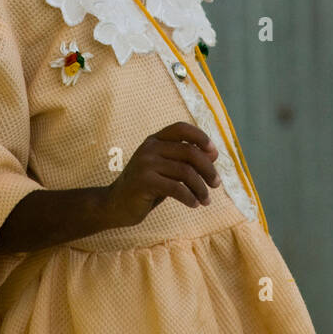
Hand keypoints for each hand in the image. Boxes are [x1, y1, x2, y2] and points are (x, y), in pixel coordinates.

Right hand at [104, 122, 221, 227]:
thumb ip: (184, 160)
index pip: (181, 128)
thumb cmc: (146, 187)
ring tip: (206, 200)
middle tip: (216, 184)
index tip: (214, 154)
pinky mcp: (144, 182)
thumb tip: (213, 154)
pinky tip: (194, 204)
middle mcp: (149, 148)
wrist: (115, 205)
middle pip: (189, 152)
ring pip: (186, 172)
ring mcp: (145, 164)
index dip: (201, 137)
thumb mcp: (165, 169)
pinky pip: (176, 189)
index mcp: (154, 140)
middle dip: (208, 169)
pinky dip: (190, 198)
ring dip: (201, 188)